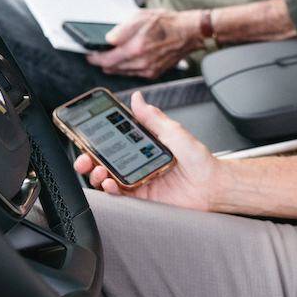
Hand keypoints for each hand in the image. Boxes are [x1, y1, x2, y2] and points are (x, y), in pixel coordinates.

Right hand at [73, 91, 221, 210]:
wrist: (212, 185)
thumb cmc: (198, 159)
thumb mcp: (174, 131)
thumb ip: (153, 118)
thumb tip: (137, 98)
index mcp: (142, 145)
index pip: (114, 140)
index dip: (97, 139)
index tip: (85, 135)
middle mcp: (137, 162)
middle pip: (104, 160)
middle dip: (88, 159)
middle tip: (84, 158)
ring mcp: (138, 180)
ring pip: (107, 178)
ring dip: (97, 174)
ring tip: (99, 170)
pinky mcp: (142, 197)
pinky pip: (120, 194)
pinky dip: (111, 189)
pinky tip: (110, 183)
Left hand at [85, 8, 199, 78]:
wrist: (189, 32)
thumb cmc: (167, 23)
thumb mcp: (140, 17)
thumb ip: (121, 30)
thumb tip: (108, 39)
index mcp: (135, 48)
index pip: (106, 60)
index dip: (95, 58)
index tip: (89, 55)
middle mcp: (141, 62)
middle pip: (113, 69)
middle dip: (103, 63)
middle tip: (97, 56)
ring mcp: (148, 69)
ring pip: (122, 72)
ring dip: (114, 66)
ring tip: (110, 57)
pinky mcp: (154, 73)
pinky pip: (134, 73)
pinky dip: (127, 68)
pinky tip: (126, 60)